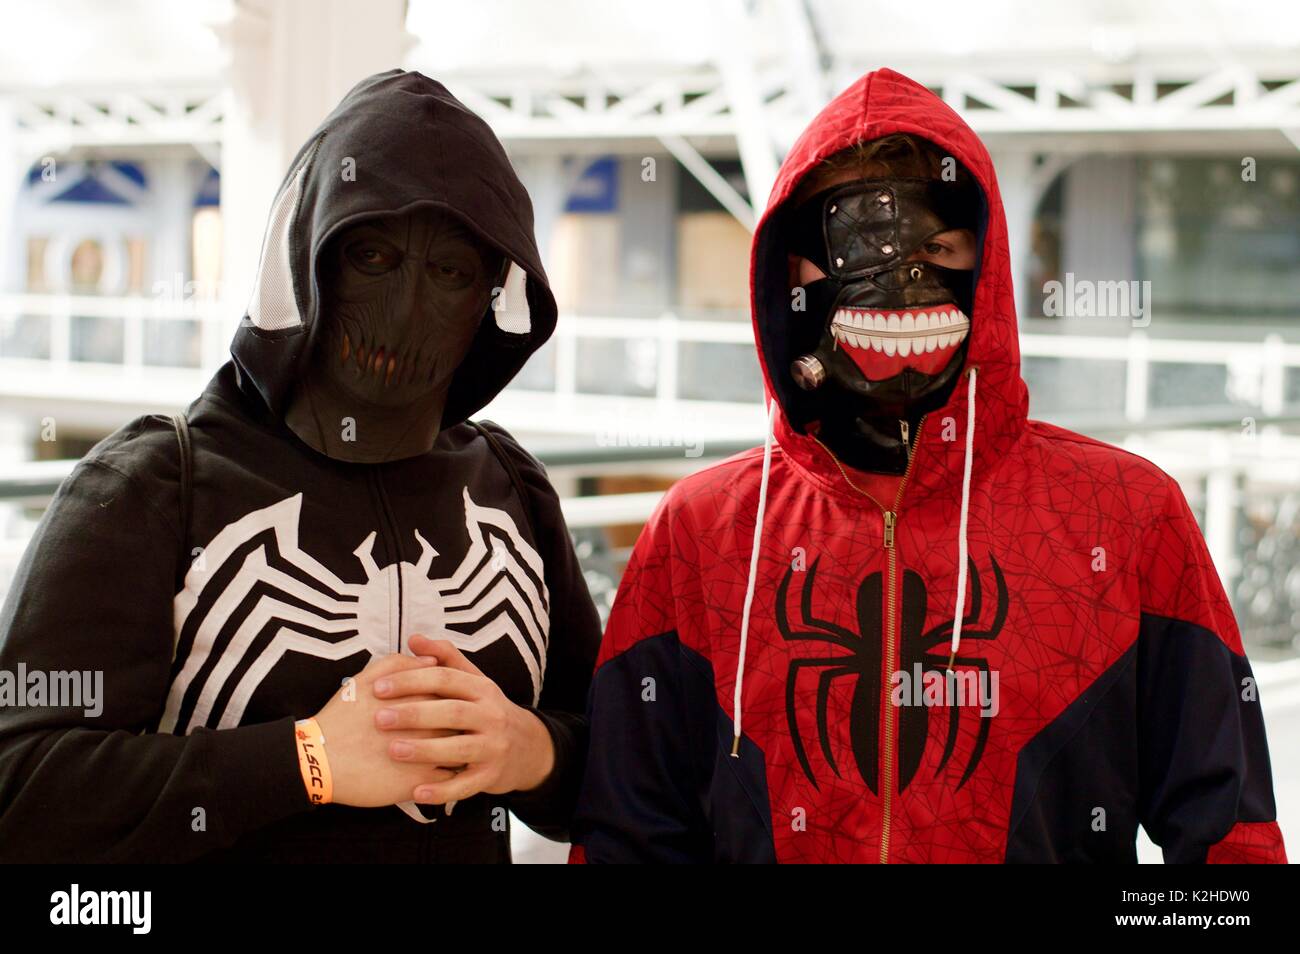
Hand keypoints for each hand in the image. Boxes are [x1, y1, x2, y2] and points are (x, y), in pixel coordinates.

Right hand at [311, 653, 459, 807]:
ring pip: (460, 751)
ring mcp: (428, 754)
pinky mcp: (421, 781)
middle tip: (455, 730)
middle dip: (461, 725)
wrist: (320, 760)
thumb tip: (432, 662)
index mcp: (420, 698)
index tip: (448, 706)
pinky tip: (438, 774)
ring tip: (451, 752)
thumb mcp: (365, 678)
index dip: (453, 700)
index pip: (454, 694)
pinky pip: (449, 779)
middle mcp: (429, 724)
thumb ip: (401, 664)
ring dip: (459, 750)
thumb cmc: (341, 718)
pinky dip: (448, 776)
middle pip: (462, 722)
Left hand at [372, 634, 555, 805]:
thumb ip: (445, 659)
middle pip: (451, 712)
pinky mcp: (492, 776)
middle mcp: (491, 715)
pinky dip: (442, 791)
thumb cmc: (487, 710)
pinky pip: (465, 785)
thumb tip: (414, 638)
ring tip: (392, 750)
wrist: (527, 747)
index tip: (378, 687)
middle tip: (379, 718)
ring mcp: (494, 747)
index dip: (412, 680)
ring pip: (458, 748)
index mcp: (483, 689)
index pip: (445, 679)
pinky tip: (416, 792)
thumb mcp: (474, 681)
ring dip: (425, 750)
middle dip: (414, 714)